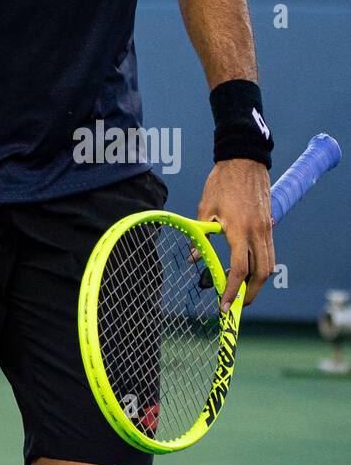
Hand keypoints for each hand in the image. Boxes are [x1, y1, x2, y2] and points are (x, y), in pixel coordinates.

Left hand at [197, 159, 274, 309]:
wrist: (244, 160)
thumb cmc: (221, 183)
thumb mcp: (205, 209)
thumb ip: (203, 237)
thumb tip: (196, 259)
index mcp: (239, 230)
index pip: (239, 269)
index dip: (232, 289)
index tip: (225, 304)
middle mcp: (257, 232)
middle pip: (261, 274)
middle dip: (250, 293)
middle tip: (235, 303)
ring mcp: (266, 229)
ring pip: (268, 265)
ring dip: (256, 281)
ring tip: (239, 288)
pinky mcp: (269, 224)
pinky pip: (269, 252)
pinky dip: (260, 266)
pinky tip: (245, 267)